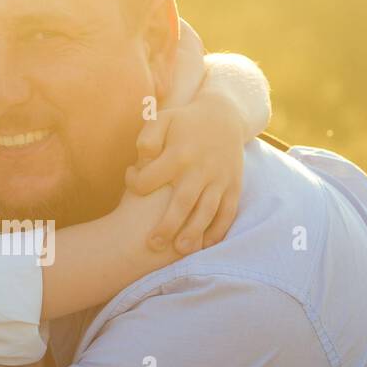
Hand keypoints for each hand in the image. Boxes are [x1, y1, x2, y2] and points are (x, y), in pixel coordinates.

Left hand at [126, 88, 245, 254]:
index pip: (151, 178)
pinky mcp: (234, 186)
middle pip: (182, 202)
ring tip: (180, 250)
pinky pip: (228, 212)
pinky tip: (205, 245)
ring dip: (194, 232)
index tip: (132, 187)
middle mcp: (200, 169)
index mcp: (179, 154)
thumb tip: (142, 159)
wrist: (225, 115)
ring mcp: (220, 179)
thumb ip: (147, 137)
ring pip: (207, 211)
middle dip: (167, 225)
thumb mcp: (163, 118)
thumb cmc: (184, 123)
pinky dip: (218, 230)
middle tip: (152, 245)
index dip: (135, 185)